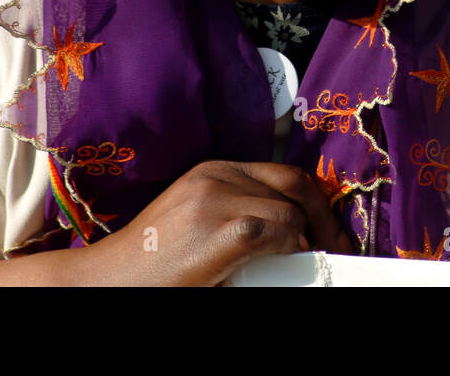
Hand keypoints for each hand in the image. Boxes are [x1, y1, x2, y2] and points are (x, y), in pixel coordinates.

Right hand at [100, 159, 354, 285]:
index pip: (283, 173)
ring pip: (288, 210)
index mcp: (213, 170)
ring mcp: (215, 200)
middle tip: (340, 246)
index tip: (332, 228)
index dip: (316, 201)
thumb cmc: (154, 260)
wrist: (110, 280)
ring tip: (314, 260)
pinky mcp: (217, 230)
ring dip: (307, 237)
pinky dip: (289, 244)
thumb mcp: (197, 217)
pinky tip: (288, 257)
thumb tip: (293, 226)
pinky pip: (273, 230)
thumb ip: (237, 207)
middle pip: (294, 184)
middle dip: (325, 215)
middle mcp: (215, 176)